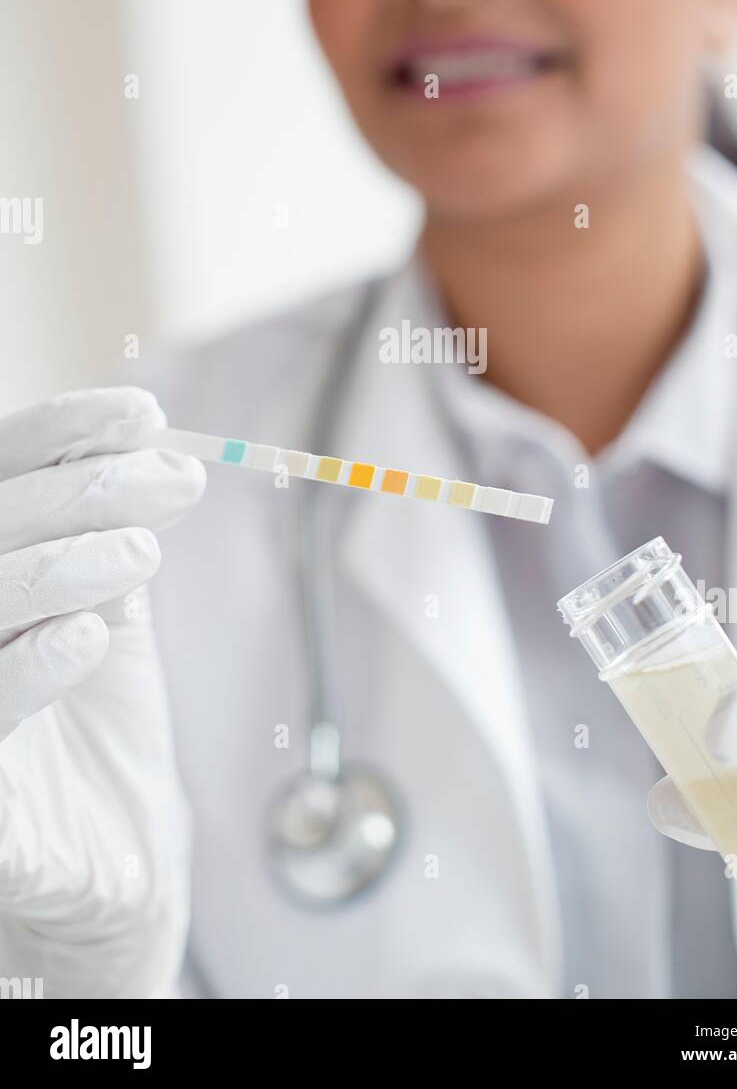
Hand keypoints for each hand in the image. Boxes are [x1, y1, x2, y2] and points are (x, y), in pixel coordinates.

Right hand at [0, 387, 204, 996]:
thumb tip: (142, 437)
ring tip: (143, 552)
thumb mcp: (106, 609)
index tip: (143, 412)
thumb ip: (105, 533)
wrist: (115, 861)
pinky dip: (25, 669)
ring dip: (58, 560)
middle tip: (174, 483)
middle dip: (79, 489)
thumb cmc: (101, 728)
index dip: (56, 434)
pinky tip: (89, 637)